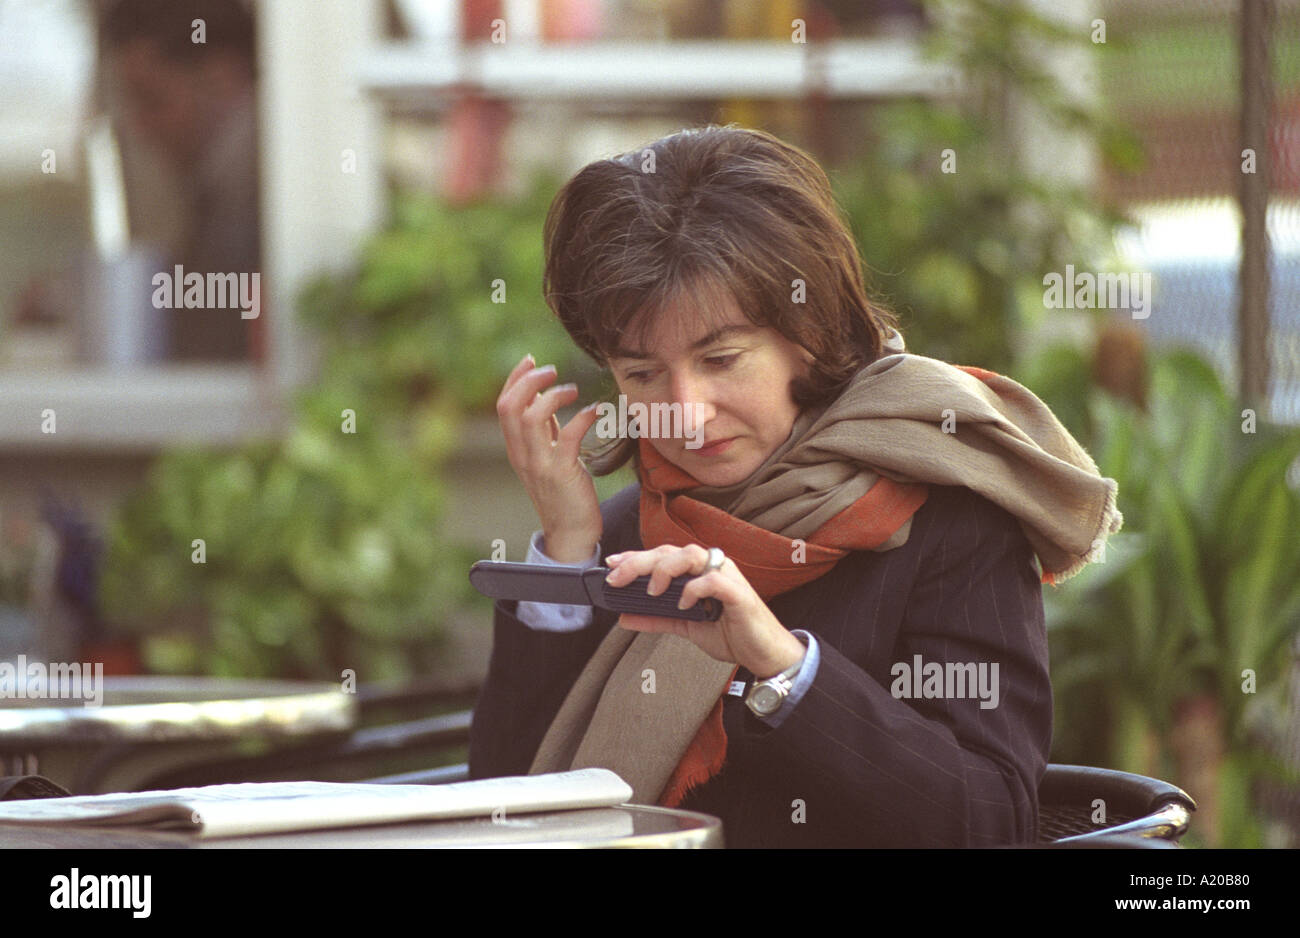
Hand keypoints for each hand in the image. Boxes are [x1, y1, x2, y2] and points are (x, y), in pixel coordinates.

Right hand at [496, 354, 602, 561]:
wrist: (572, 532)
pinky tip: (595, 411)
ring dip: (552, 396)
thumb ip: (544, 428)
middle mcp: (522, 455)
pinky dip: (581, 418)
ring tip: (572, 389)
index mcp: (516, 448)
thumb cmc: (564, 490)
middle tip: (551, 370)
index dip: (515, 379)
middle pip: (509, 407)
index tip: (532, 361)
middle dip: (528, 381)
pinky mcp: (561, 473)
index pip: (504, 405)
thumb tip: (544, 394)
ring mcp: (539, 465)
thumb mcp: (547, 455)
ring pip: (531, 418)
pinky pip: (567, 438)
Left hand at [604, 544, 806, 677]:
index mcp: (698, 572)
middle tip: (617, 578)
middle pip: (671, 550)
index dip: (636, 556)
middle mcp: (712, 566)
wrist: (762, 653)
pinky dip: (694, 588)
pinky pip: (714, 579)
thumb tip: (624, 616)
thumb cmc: (729, 633)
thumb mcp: (684, 627)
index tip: (611, 565)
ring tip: (652, 591)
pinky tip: (683, 602)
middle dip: (640, 562)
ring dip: (666, 569)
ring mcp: (726, 576)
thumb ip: (656, 619)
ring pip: (691, 555)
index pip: (663, 554)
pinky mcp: (739, 592)